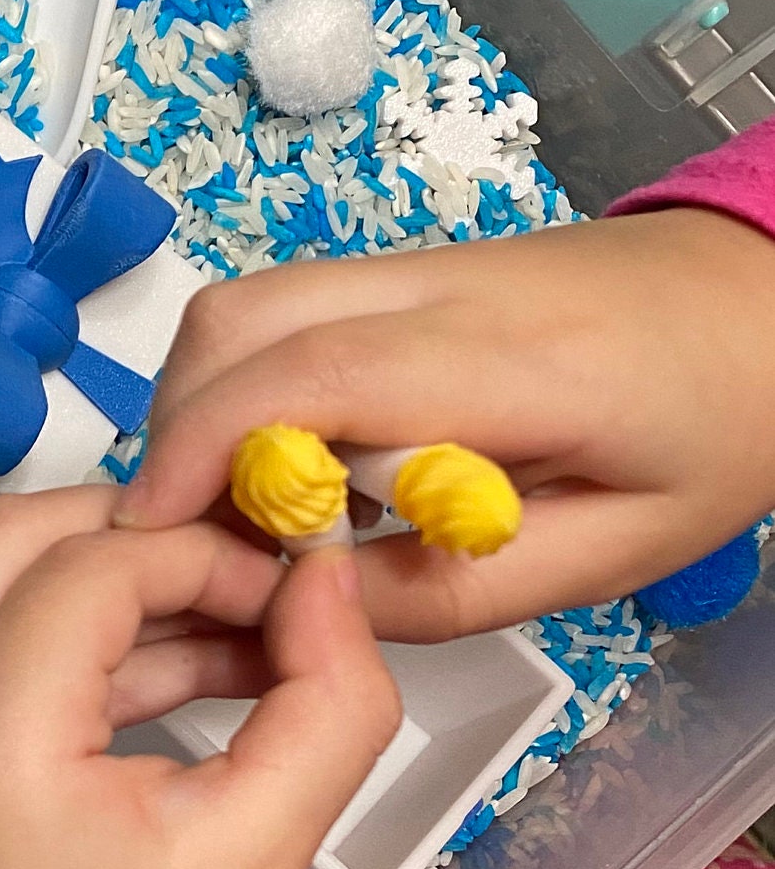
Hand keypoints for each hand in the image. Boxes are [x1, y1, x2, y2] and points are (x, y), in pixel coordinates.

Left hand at [0, 487, 399, 868]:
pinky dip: (64, 638)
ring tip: (238, 643)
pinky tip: (174, 678)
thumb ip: (328, 701)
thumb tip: (329, 582)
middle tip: (249, 579)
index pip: (106, 562)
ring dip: (107, 584)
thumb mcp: (258, 849)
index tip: (297, 597)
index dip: (217, 558)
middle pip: (22, 531)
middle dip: (145, 535)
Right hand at [116, 209, 774, 638]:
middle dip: (179, 430)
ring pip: (244, 305)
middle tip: (194, 537)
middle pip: (243, 318)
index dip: (208, 449)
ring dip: (202, 405)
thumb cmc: (715, 426)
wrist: (765, 303)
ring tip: (236, 508)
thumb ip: (462, 587)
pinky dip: (240, 384)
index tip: (155, 533)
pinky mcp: (400, 271)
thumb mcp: (617, 551)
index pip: (314, 376)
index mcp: (511, 362)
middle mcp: (441, 290)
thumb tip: (322, 600)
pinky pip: (279, 311)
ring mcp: (413, 267)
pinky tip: (284, 463)